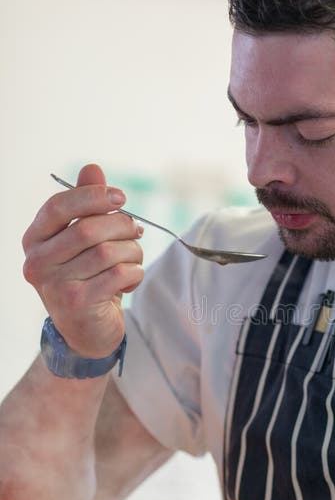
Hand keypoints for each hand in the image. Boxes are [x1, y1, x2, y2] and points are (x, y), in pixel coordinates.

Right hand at [23, 164, 143, 357]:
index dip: (92, 196)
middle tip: (136, 231)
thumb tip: (92, 167)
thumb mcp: (84, 241)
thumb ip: (86, 206)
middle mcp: (37, 263)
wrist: (87, 332)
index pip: (58, 207)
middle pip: (89, 229)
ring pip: (109, 252)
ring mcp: (55, 286)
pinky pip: (119, 275)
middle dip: (122, 226)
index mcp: (34, 240)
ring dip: (132, 252)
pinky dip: (134, 273)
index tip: (120, 197)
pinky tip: (130, 280)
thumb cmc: (87, 278)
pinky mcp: (78, 304)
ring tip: (134, 259)